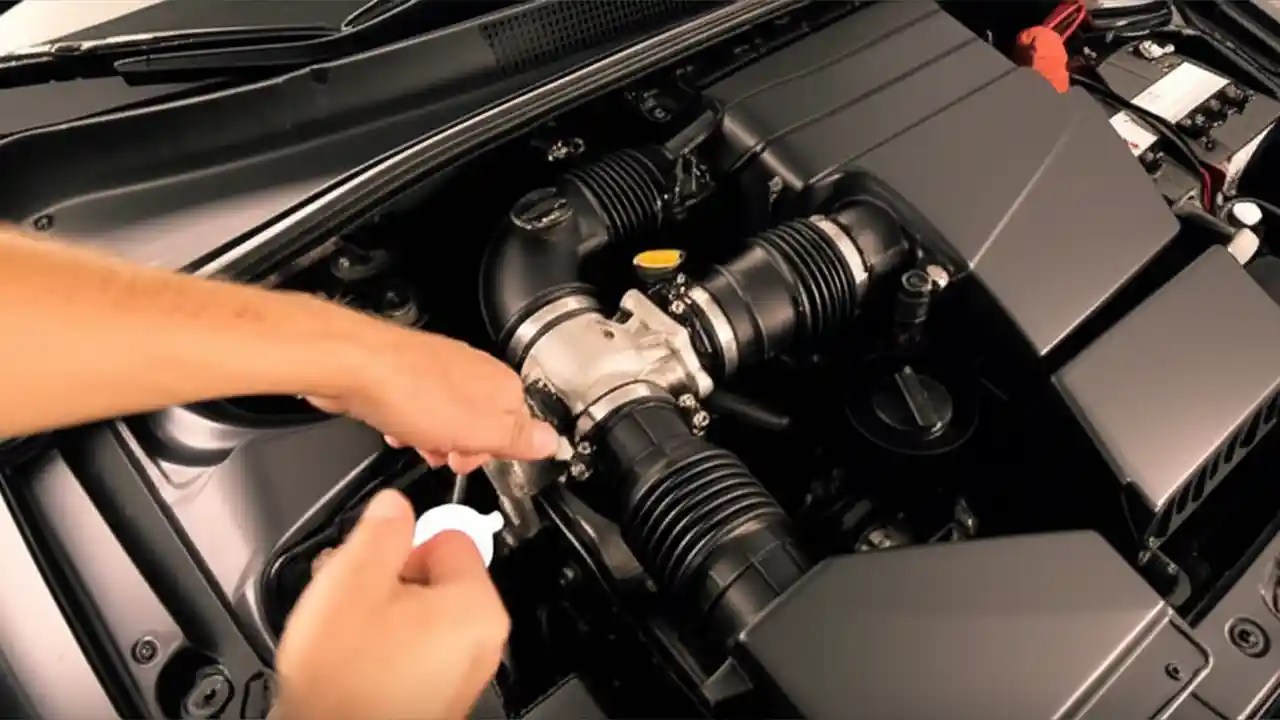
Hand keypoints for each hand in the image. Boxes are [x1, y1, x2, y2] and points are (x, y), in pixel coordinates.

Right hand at [273, 489, 509, 719]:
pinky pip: (418, 653)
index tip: (373, 563)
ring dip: (385, 613)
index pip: (450, 537)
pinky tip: (355, 658)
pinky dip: (389, 648)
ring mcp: (462, 675)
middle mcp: (482, 643)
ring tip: (346, 630)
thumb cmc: (346, 681)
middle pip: (437, 578)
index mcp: (476, 607)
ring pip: (424, 616)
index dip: (403, 546)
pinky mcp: (438, 700)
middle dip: (390, 579)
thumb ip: (381, 530)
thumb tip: (395, 505)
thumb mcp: (353, 580)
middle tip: (351, 596)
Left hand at [308, 318, 557, 473]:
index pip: (519, 427)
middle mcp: (475, 372)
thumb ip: (519, 439)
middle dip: (464, 448)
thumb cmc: (412, 392)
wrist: (353, 366)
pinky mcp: (410, 374)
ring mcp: (441, 371)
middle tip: (446, 454)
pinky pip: (419, 410)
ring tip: (418, 441)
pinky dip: (409, 425)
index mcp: (502, 385)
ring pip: (449, 420)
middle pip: (483, 425)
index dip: (496, 452)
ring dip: (434, 439)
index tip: (476, 461)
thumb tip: (552, 443)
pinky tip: (397, 429)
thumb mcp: (479, 432)